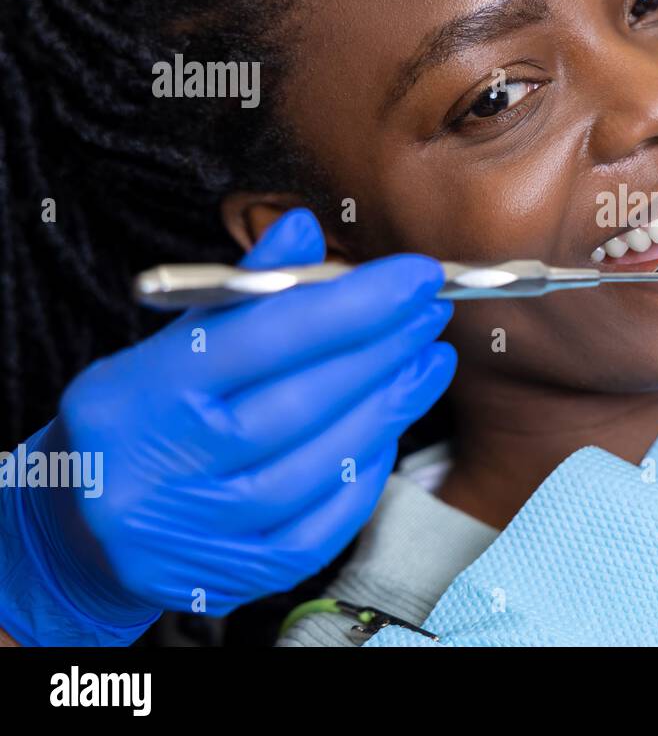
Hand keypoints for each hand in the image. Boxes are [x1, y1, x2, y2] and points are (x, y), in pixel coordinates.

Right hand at [0, 209, 454, 644]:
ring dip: (390, 406)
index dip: (352, 304)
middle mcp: (162, 469)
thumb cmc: (138, 419)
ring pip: (322, 463)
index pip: (264, 338)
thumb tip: (306, 230)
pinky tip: (391, 425)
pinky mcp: (233, 578)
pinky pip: (325, 522)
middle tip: (429, 313)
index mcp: (140, 395)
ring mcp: (199, 532)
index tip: (415, 276)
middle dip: (382, 349)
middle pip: (302, 402)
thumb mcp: (167, 345)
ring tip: (427, 362)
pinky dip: (367, 470)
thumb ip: (241, 292)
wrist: (78, 527)